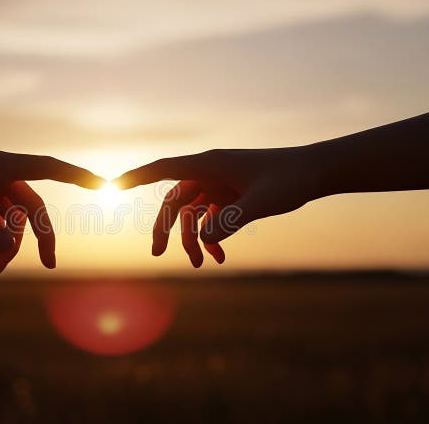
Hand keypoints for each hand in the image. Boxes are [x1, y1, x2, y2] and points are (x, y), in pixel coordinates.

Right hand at [113, 148, 318, 266]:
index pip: (164, 169)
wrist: (317, 172)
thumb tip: (203, 242)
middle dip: (166, 229)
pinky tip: (220, 257)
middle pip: (175, 201)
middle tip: (158, 254)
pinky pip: (211, 219)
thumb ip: (233, 221)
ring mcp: (220, 185)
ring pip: (192, 214)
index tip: (112, 185)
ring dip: (193, 239)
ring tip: (202, 265)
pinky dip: (212, 238)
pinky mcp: (231, 196)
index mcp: (210, 164)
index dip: (136, 177)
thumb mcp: (263, 202)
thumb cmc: (291, 179)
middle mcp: (210, 172)